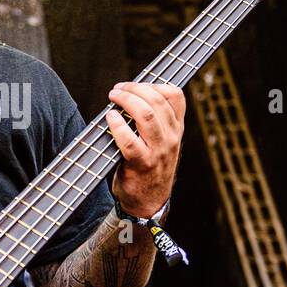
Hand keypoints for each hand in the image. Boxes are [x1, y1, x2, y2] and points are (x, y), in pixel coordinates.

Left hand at [106, 80, 184, 219]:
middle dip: (134, 88)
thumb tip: (130, 95)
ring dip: (126, 100)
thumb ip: (155, 121)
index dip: (155, 83)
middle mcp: (170, 138)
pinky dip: (117, 125)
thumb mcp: (162, 142)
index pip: (176, 95)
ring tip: (113, 97)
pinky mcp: (142, 163)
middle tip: (118, 89)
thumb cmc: (149, 168)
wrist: (148, 202)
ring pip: (145, 115)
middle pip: (157, 100)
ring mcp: (158, 151)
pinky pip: (130, 140)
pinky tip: (110, 118)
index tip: (137, 85)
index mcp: (176, 129)